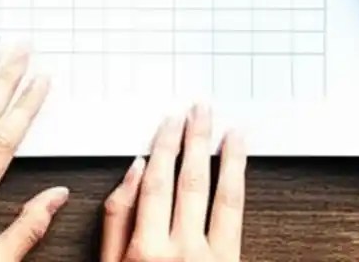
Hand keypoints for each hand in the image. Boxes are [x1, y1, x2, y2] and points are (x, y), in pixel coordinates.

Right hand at [101, 105, 244, 261]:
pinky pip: (237, 216)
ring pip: (223, 196)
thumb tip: (134, 172)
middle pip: (191, 182)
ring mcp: (212, 258)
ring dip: (228, 158)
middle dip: (196, 141)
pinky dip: (240, 184)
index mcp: (146, 251)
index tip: (171, 122)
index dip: (166, 148)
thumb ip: (118, 221)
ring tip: (231, 130)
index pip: (157, 183)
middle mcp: (182, 251)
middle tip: (201, 111)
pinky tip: (240, 165)